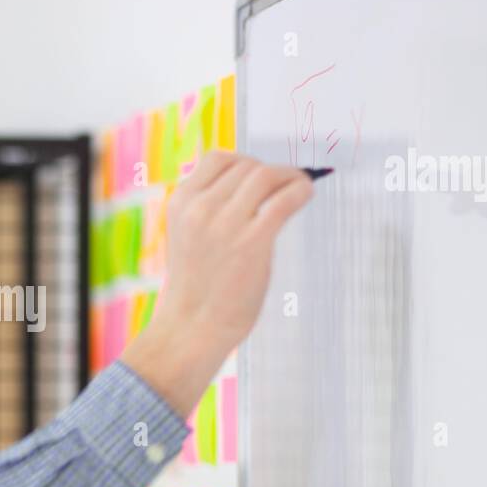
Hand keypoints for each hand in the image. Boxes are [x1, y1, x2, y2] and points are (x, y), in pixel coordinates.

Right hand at [120, 150, 313, 415]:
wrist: (191, 328)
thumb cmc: (195, 288)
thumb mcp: (187, 237)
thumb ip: (208, 211)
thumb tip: (253, 188)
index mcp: (181, 203)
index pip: (217, 159)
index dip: (244, 163)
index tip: (258, 178)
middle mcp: (200, 207)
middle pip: (246, 166)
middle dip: (270, 172)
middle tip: (284, 188)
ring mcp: (225, 223)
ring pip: (266, 175)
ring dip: (289, 177)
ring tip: (299, 188)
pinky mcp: (252, 241)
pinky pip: (285, 200)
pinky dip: (301, 190)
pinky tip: (306, 195)